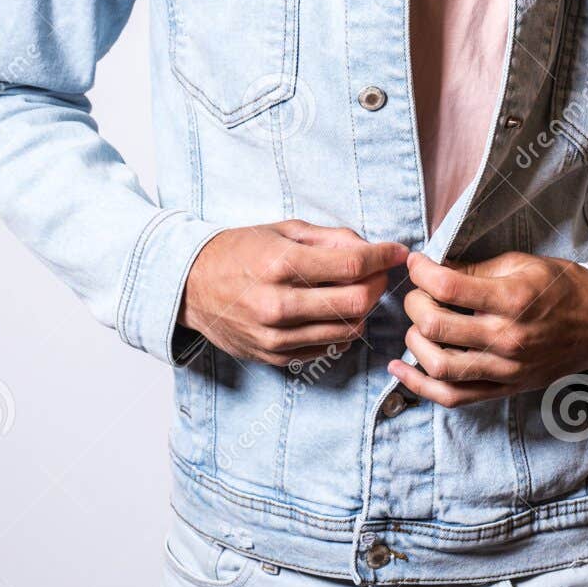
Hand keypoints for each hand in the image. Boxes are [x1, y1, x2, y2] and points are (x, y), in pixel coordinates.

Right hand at [178, 218, 407, 365]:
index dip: (383, 257)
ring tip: (358, 291)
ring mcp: (275, 336)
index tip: (397, 251)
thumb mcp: (283, 230)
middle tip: (378, 273)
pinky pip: (325, 348)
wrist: (190, 285)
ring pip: (346, 330)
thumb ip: (331, 238)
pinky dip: (340, 330)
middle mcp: (278, 304)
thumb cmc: (239, 250)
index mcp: (281, 265)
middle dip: (377, 285)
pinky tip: (336, 312)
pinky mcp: (273, 356)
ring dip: (362, 310)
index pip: (352, 265)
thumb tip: (372, 248)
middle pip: (356, 303)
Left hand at [388, 250, 587, 406]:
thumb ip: (476, 269)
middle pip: (435, 325)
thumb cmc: (562, 287)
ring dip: (415, 341)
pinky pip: (453, 397)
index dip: (422, 271)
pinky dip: (420, 385)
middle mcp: (507, 338)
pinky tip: (400, 368)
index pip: (447, 286)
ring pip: (438, 365)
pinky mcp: (504, 389)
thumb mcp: (522, 264)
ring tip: (417, 324)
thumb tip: (434, 269)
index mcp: (512, 299)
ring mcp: (505, 369)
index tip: (416, 263)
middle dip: (414, 304)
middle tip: (418, 292)